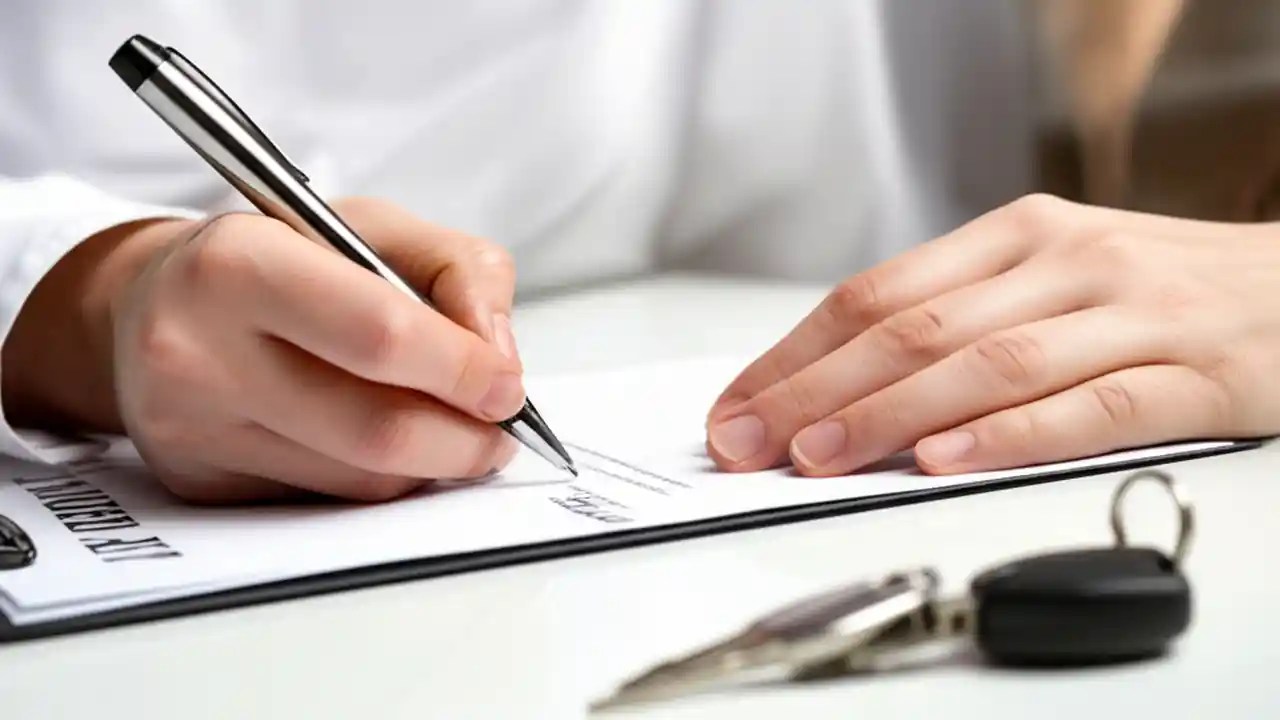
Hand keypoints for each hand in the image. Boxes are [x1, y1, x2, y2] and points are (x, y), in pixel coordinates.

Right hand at [3, 198, 524, 501]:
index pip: (379, 335)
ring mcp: (195, 430)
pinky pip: (328, 501)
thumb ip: (460, 271)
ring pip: (360, 481)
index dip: (462, 369)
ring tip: (455, 430)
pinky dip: (384, 480)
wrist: (152, 301)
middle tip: (502, 428)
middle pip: (375, 430)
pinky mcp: (202, 485)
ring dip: (433, 464)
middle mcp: (198, 351)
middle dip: (465, 438)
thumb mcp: (371, 225)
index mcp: (238, 263)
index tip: (507, 385)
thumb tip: (500, 359)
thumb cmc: (277, 256)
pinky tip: (394, 446)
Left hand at [705, 194, 1279, 475]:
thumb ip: (957, 320)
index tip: (738, 406)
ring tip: (822, 454)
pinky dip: (1012, 435)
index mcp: (1015, 237)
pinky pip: (1090, 405)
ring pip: (989, 364)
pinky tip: (948, 459)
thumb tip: (837, 385)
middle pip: (914, 329)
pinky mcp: (1193, 373)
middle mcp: (1064, 262)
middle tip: (749, 440)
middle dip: (816, 390)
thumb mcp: (1048, 277)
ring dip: (892, 413)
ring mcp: (1129, 313)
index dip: (795, 354)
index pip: (877, 294)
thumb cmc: (1156, 291)